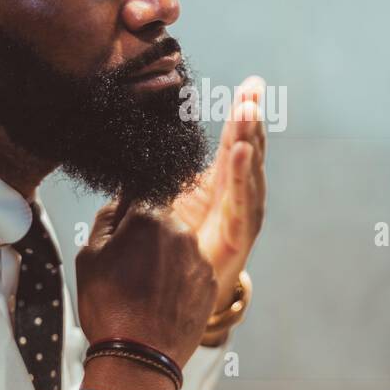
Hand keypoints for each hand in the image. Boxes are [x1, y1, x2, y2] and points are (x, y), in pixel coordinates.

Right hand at [75, 197, 217, 368]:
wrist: (139, 358)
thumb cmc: (110, 309)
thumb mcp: (89, 257)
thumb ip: (107, 219)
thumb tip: (121, 199)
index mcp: (150, 217)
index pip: (142, 194)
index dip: (129, 212)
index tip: (122, 231)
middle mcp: (182, 231)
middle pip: (163, 220)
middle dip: (148, 236)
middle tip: (129, 267)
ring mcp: (200, 257)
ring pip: (179, 245)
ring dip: (165, 257)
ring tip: (145, 289)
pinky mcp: (210, 282)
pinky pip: (192, 269)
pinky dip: (179, 279)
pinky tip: (162, 300)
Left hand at [172, 75, 267, 309]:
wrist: (180, 305)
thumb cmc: (172, 258)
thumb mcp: (160, 211)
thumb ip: (156, 184)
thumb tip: (136, 158)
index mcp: (221, 186)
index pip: (232, 142)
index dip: (240, 115)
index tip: (251, 85)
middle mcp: (237, 196)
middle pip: (247, 150)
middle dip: (249, 119)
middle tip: (252, 89)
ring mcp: (243, 213)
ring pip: (249, 169)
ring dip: (250, 138)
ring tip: (248, 110)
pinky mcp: (241, 232)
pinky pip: (242, 198)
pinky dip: (243, 173)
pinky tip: (243, 150)